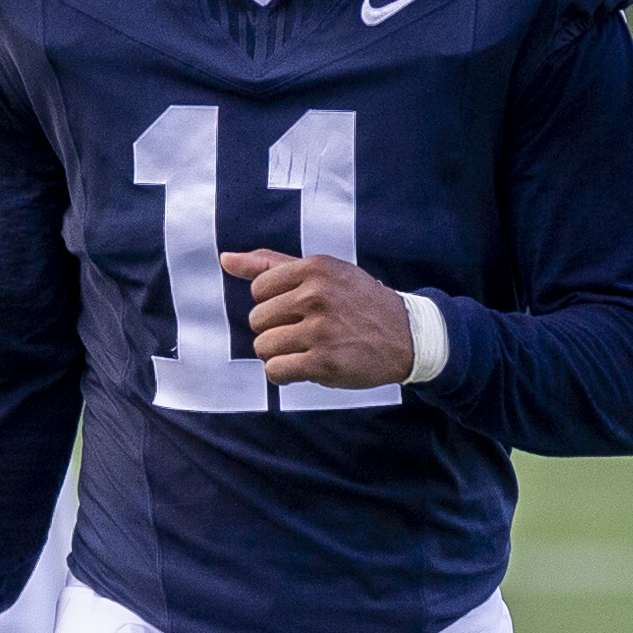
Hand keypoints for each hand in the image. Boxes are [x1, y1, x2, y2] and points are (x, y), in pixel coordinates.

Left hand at [221, 250, 413, 388]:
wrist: (406, 335)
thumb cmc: (358, 302)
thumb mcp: (322, 272)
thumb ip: (271, 264)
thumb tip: (225, 259)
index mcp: (315, 269)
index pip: (258, 289)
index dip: (274, 303)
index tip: (298, 309)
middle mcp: (316, 296)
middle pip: (257, 320)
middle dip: (276, 329)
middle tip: (306, 331)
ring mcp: (320, 331)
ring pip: (263, 347)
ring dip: (279, 353)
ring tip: (305, 349)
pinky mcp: (324, 363)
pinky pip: (275, 371)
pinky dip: (283, 373)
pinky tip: (304, 367)